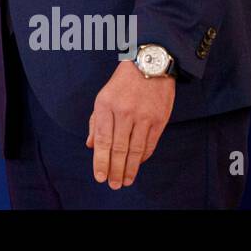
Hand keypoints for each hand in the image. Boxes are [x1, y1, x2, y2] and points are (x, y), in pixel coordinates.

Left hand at [85, 60, 175, 188]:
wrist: (150, 65)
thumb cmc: (122, 83)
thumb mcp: (102, 97)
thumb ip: (95, 122)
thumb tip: (91, 145)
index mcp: (105, 105)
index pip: (103, 140)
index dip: (101, 161)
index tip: (100, 177)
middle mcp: (124, 112)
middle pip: (119, 148)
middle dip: (115, 170)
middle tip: (113, 185)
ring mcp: (143, 116)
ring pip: (135, 150)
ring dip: (130, 169)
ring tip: (125, 181)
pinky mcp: (159, 120)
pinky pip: (150, 144)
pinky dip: (143, 157)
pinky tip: (137, 165)